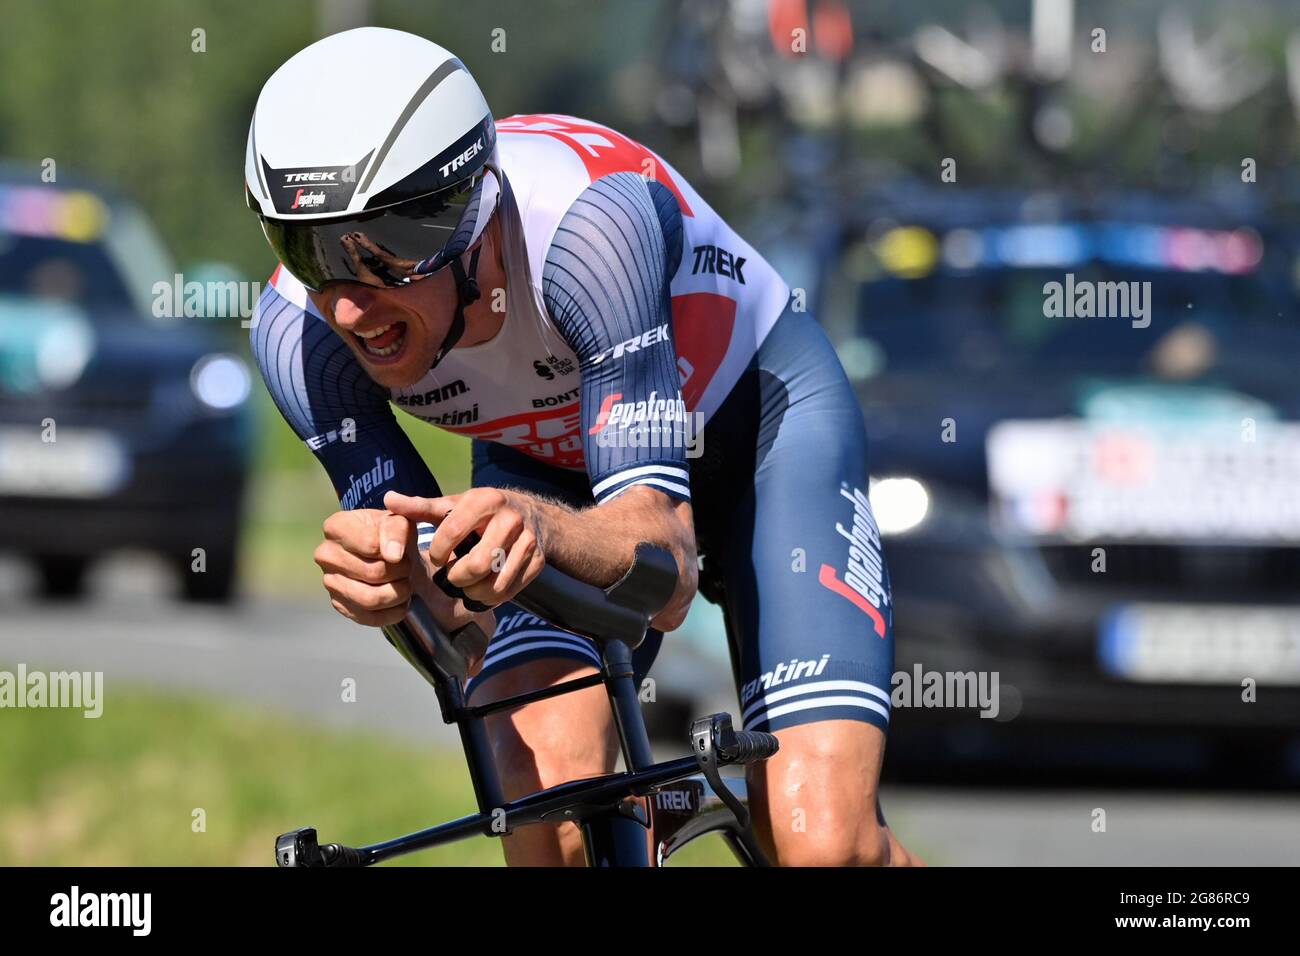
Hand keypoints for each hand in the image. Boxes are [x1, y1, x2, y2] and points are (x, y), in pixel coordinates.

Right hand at [314, 509, 414, 625]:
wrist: (392, 554)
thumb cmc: (392, 534)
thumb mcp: (400, 521)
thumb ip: (396, 530)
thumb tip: (393, 555)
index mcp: (336, 527)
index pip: (371, 545)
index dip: (396, 551)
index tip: (402, 550)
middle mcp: (326, 554)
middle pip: (373, 573)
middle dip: (400, 572)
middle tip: (407, 567)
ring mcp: (330, 582)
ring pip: (371, 599)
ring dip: (398, 593)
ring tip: (405, 583)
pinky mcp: (340, 605)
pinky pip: (370, 618)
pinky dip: (394, 612)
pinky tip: (400, 600)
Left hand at [384, 488, 546, 607]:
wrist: (532, 514)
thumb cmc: (482, 512)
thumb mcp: (453, 506)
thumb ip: (420, 507)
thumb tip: (388, 500)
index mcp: (485, 500)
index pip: (452, 531)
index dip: (438, 551)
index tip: (437, 557)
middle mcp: (510, 519)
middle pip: (477, 565)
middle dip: (457, 578)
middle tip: (451, 576)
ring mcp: (528, 541)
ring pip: (494, 584)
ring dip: (473, 592)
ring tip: (466, 585)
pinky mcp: (537, 561)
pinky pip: (509, 591)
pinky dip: (491, 597)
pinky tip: (483, 588)